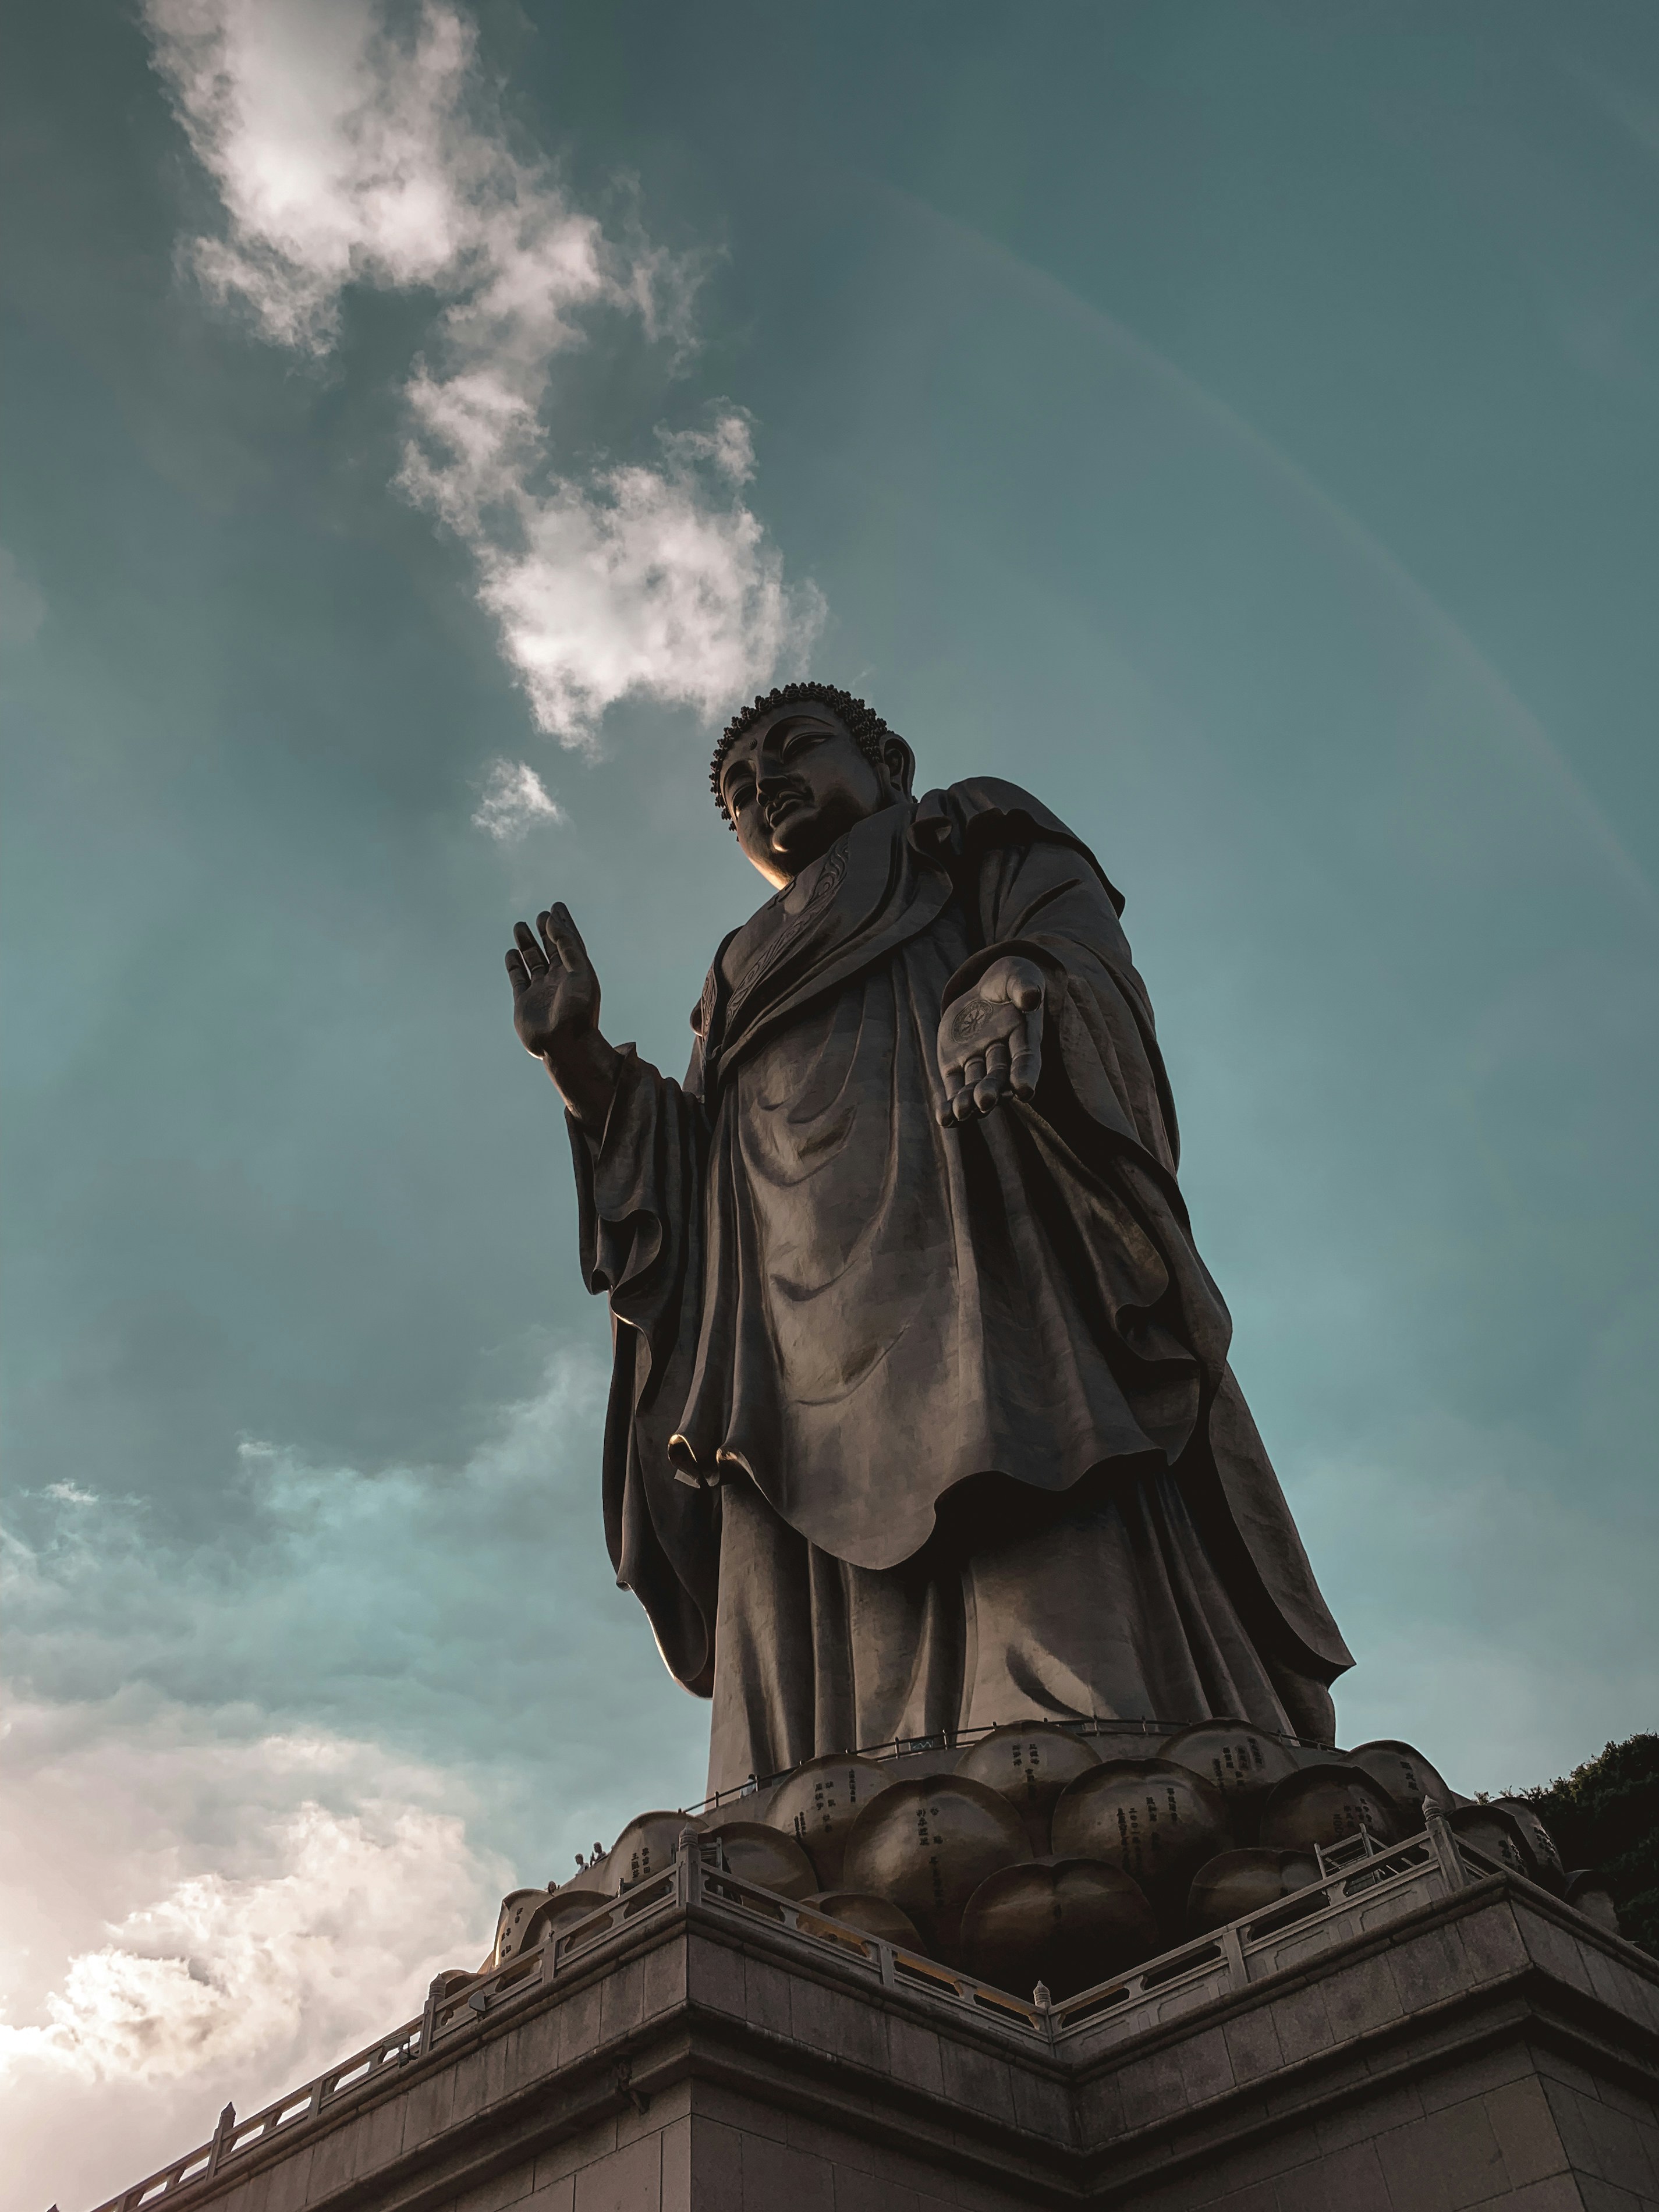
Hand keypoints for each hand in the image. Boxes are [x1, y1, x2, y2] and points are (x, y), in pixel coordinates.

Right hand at [505, 903, 617, 1125]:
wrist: (564, 1045)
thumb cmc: (578, 1011)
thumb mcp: (580, 973)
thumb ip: (568, 947)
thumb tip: (553, 923)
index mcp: (576, 973)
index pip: (569, 943)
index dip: (563, 925)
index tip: (556, 906)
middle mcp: (559, 981)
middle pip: (551, 950)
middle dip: (546, 932)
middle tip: (540, 914)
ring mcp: (541, 991)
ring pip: (533, 961)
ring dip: (527, 944)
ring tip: (520, 926)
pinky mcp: (525, 1002)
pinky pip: (518, 978)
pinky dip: (514, 965)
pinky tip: (511, 952)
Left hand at [936, 956, 1044, 1123]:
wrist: (983, 990)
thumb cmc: (1008, 981)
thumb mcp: (1016, 976)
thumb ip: (1024, 986)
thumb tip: (1032, 997)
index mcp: (1024, 1037)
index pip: (1026, 1059)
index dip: (1026, 1074)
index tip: (1025, 1091)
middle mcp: (1003, 1057)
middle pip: (998, 1077)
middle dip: (993, 1090)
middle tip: (985, 1101)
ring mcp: (978, 1064)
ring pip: (975, 1086)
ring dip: (969, 1102)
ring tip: (960, 1113)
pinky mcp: (956, 1067)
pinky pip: (954, 1088)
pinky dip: (950, 1105)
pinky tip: (944, 1118)